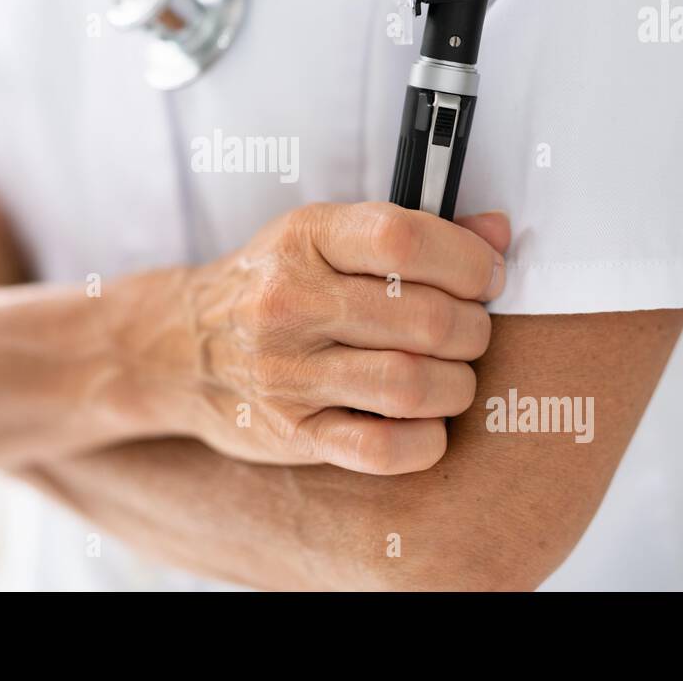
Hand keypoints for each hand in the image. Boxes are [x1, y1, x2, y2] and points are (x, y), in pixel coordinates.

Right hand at [166, 202, 509, 475]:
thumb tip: (498, 236)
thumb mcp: (326, 236)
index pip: (405, 240)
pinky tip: (427, 423)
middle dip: (473, 330)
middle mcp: (290, 302)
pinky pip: (381, 449)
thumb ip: (414, 233)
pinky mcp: (290, 432)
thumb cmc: (273, 284)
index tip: (486, 278)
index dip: (467, 261)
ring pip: (412, 384)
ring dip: (456, 385)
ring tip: (450, 377)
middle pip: (424, 319)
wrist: (184, 345)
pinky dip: (425, 440)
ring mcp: (286, 371)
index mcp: (306, 238)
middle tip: (469, 333)